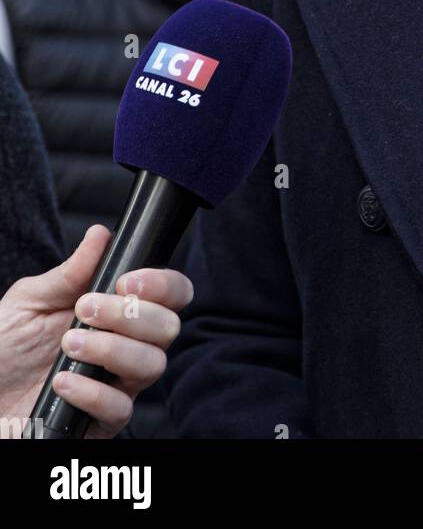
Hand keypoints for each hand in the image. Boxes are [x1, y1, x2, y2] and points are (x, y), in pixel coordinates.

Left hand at [0, 224, 192, 437]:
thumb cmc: (5, 348)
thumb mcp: (30, 301)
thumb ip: (69, 273)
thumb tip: (100, 235)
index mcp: (118, 311)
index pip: (172, 294)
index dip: (163, 284)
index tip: (126, 281)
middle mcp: (128, 346)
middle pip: (168, 328)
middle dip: (129, 315)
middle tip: (84, 310)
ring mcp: (118, 384)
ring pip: (152, 365)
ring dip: (111, 350)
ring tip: (68, 345)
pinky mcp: (101, 421)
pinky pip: (121, 409)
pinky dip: (94, 393)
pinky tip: (63, 383)